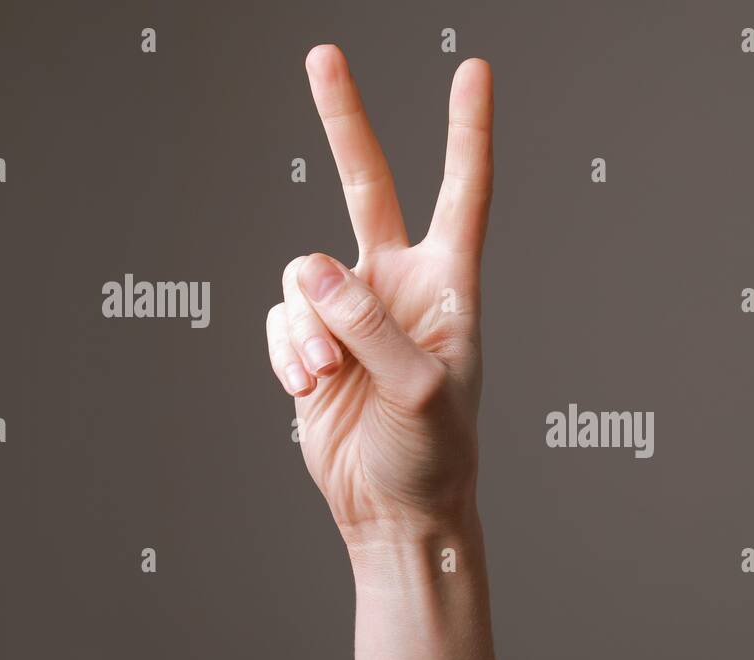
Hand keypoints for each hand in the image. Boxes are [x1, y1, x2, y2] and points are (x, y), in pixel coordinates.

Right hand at [265, 45, 492, 550]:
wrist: (394, 510)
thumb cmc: (435, 454)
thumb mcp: (421, 389)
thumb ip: (371, 325)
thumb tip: (313, 266)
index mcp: (449, 288)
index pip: (463, 195)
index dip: (467, 133)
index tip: (473, 72)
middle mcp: (397, 286)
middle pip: (368, 186)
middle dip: (344, 122)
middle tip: (323, 55)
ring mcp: (350, 313)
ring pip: (303, 274)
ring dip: (307, 327)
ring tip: (328, 378)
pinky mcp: (311, 343)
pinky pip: (281, 318)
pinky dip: (287, 352)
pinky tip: (309, 389)